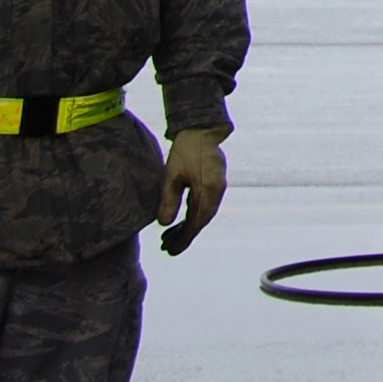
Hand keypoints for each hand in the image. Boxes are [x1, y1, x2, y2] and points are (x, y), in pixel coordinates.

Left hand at [157, 127, 225, 255]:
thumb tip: (163, 224)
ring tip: (169, 237)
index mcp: (208, 189)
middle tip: (166, 248)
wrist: (201, 130)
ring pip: (204, 214)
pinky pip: (205, 205)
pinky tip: (180, 221)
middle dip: (184, 236)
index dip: (184, 239)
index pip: (196, 222)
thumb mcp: (171, 176)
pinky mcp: (216, 183)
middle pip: (201, 220)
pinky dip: (193, 216)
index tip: (170, 251)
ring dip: (188, 226)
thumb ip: (169, 200)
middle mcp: (217, 191)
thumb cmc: (184, 152)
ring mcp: (219, 187)